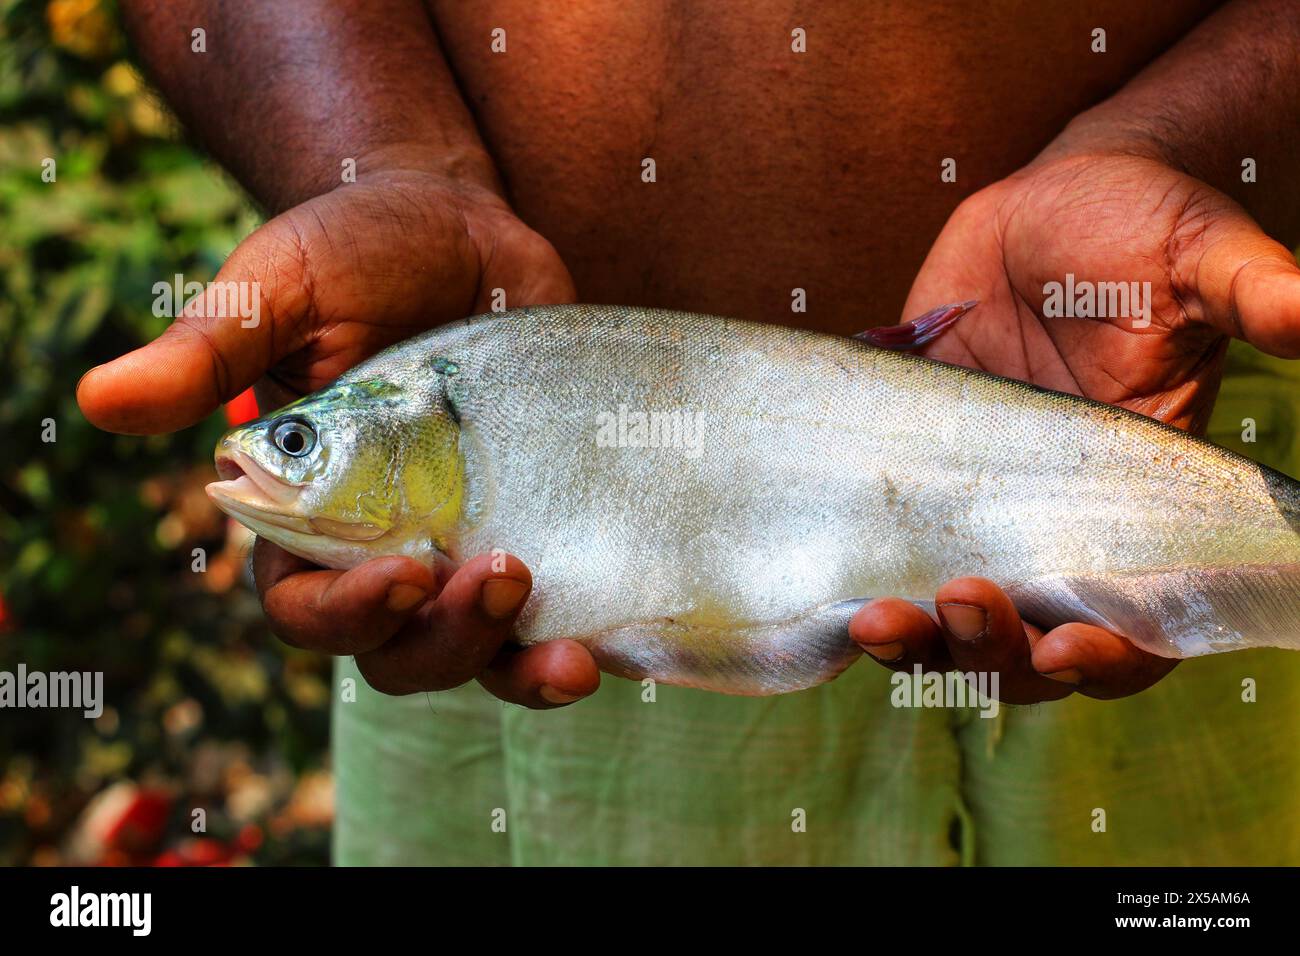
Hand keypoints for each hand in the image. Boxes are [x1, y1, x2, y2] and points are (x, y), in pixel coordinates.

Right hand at [78, 163, 600, 706]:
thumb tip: (101, 403)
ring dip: (520, 668)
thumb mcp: (282, 289)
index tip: (402, 570)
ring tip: (568, 654)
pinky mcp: (545, 524)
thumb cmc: (351, 252)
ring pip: (483, 655)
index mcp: (308, 516)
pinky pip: (560, 611)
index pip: (305, 606)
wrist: (458, 227)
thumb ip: (211, 350)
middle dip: (445, 640)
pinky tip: (610, 639)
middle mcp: (389, 547)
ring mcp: (472, 543)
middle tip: (500, 578)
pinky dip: (580, 637)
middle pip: (402, 651)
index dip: (346, 612)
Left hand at [852, 148, 1299, 701]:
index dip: (1108, 655)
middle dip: (989, 651)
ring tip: (873, 620)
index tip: (1068, 644)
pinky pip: (875, 549)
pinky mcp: (908, 475)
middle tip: (957, 604)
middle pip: (1022, 642)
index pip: (1132, 619)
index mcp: (1135, 504)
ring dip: (909, 638)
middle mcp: (1050, 524)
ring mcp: (971, 507)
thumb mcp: (1201, 255)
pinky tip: (819, 575)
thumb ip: (1256, 292)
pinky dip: (848, 575)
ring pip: (938, 614)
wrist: (1043, 206)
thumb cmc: (1139, 231)